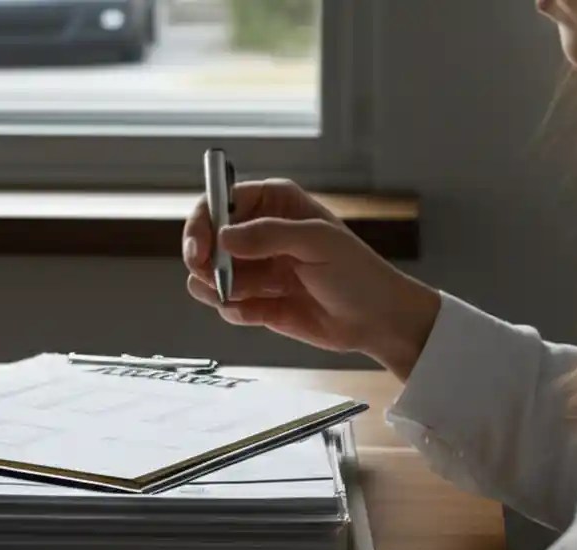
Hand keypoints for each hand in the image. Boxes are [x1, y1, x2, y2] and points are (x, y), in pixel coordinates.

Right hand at [183, 179, 440, 379]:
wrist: (376, 321)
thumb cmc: (358, 273)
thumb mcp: (318, 243)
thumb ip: (269, 235)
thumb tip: (223, 238)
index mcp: (274, 204)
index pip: (220, 202)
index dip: (203, 223)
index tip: (200, 248)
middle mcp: (259, 233)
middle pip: (207, 240)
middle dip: (204, 261)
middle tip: (211, 278)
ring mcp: (256, 268)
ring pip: (209, 275)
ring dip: (216, 288)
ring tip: (241, 297)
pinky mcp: (256, 302)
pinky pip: (226, 305)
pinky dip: (234, 311)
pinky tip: (258, 313)